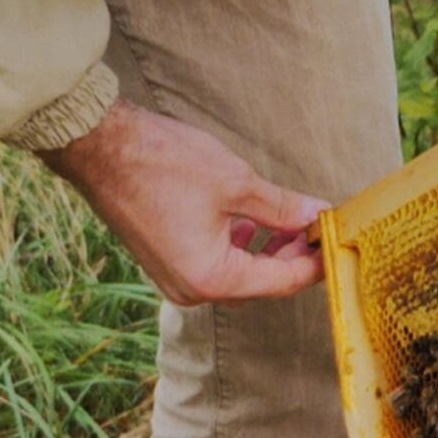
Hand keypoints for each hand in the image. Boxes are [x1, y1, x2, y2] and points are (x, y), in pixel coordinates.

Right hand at [39, 99, 328, 305]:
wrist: (99, 148)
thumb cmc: (163, 163)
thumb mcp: (235, 183)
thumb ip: (281, 207)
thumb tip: (317, 215)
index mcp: (211, 278)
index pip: (281, 281)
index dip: (315, 261)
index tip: (338, 238)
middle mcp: (191, 289)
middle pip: (261, 283)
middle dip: (294, 256)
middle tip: (321, 226)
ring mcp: (175, 278)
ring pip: (238, 274)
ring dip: (268, 250)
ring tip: (295, 221)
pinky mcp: (166, 261)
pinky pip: (215, 264)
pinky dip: (240, 247)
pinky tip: (255, 222)